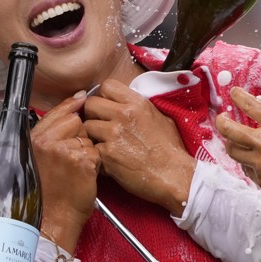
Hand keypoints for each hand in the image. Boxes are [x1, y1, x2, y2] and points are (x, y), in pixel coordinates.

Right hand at [31, 91, 99, 250]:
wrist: (54, 217)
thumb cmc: (48, 190)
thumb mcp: (39, 157)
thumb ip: (51, 133)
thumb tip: (75, 101)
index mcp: (34, 139)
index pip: (57, 111)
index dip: (71, 107)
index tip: (82, 99)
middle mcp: (48, 142)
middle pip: (76, 121)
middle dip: (80, 134)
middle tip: (72, 156)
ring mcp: (66, 151)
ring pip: (88, 137)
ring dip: (88, 150)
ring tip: (75, 169)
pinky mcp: (83, 161)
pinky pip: (97, 151)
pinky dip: (95, 163)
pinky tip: (84, 175)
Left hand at [82, 79, 195, 215]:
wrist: (173, 175)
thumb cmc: (170, 149)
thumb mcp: (161, 118)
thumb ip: (139, 108)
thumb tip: (127, 103)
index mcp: (137, 104)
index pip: (106, 86)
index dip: (103, 96)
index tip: (107, 107)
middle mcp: (123, 115)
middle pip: (90, 104)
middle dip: (93, 115)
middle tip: (100, 126)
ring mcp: (113, 135)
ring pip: (86, 127)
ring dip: (92, 136)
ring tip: (104, 144)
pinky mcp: (107, 155)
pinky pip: (90, 149)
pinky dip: (96, 155)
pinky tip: (108, 160)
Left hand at [215, 87, 260, 209]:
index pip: (250, 105)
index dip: (239, 97)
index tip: (234, 93)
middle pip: (229, 129)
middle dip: (221, 122)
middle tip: (222, 119)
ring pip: (233, 151)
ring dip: (232, 144)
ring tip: (234, 141)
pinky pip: (247, 168)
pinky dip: (248, 162)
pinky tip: (254, 161)